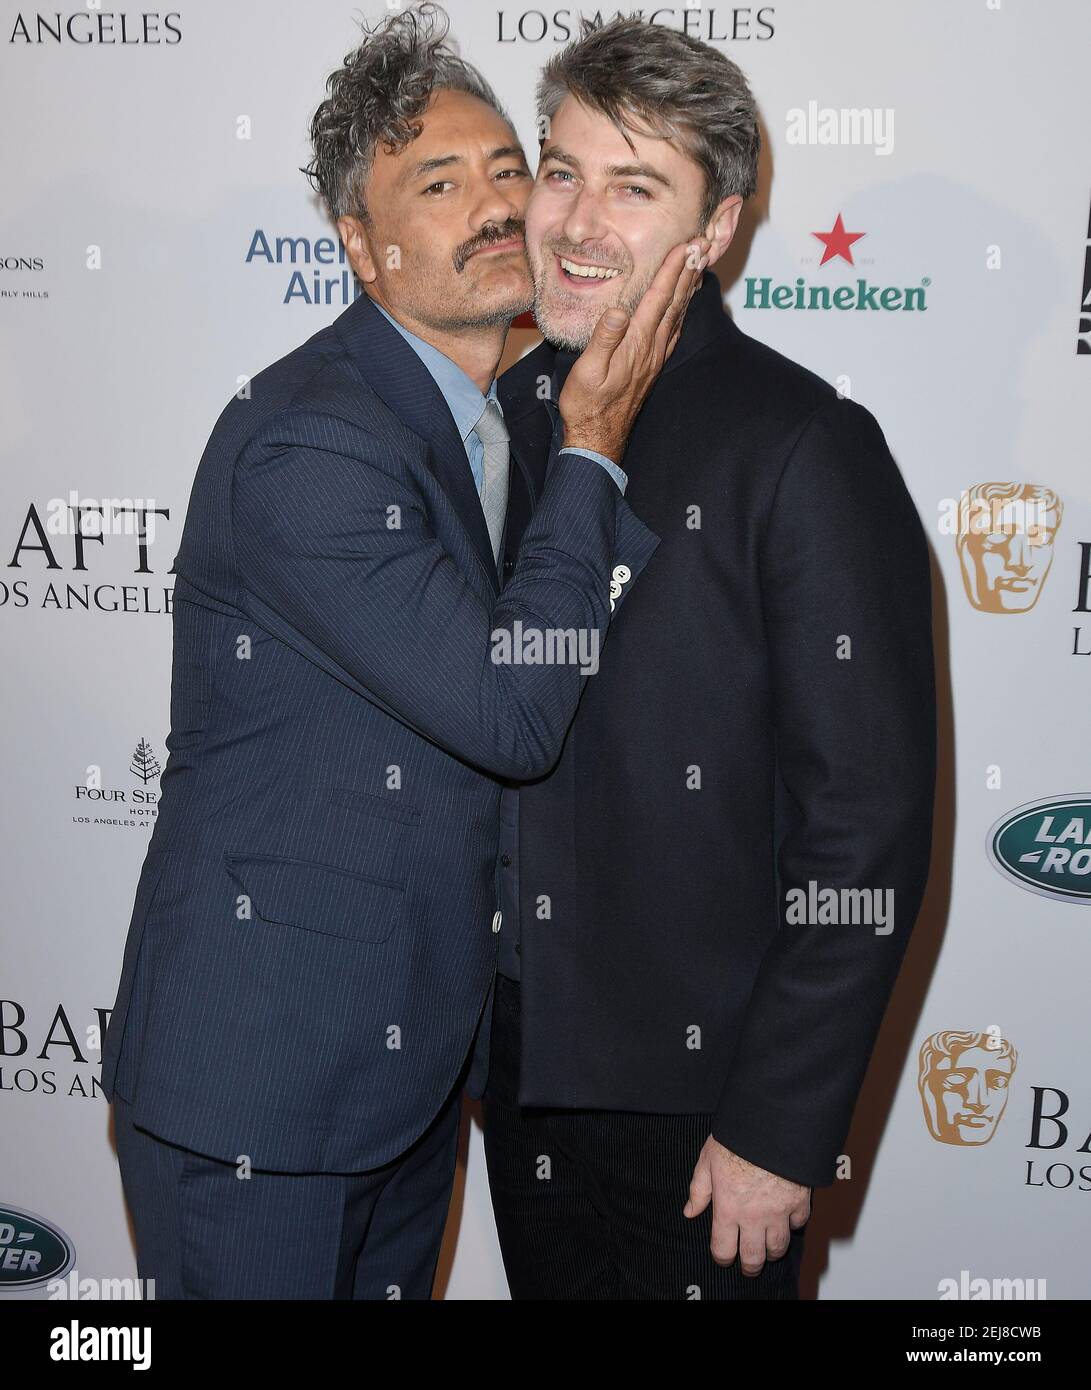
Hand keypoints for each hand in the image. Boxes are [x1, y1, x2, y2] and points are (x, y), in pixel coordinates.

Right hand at [558, 236, 709, 461]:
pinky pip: (674, 331)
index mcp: (636, 343)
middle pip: (675, 302)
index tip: (684, 246)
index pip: (658, 298)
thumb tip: (619, 310)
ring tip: (699, 265)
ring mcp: (655, 357)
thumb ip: (604, 339)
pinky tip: (684, 304)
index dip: (671, 270)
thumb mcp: (586, 371)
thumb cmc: (587, 405)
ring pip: (678, 315)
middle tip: (702, 245)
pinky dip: (682, 310)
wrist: (598, 437)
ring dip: (688, 288)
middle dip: (688, 271)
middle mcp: (651, 348)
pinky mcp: (652, 365)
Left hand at [684, 1135, 810, 1275]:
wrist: (770, 1124)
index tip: (723, 1256)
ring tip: (768, 1248)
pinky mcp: (800, 1202)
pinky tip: (787, 1219)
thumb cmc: (736, 1138)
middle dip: (750, 1266)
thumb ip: (699, 1189)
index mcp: (728, 1208)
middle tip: (748, 1265)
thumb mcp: (707, 1159)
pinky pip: (799, 1224)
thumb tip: (690, 1211)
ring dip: (772, 1251)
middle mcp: (753, 1216)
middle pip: (753, 1258)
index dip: (722, 1258)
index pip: (723, 1250)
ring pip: (778, 1247)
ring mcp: (779, 1212)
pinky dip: (793, 1225)